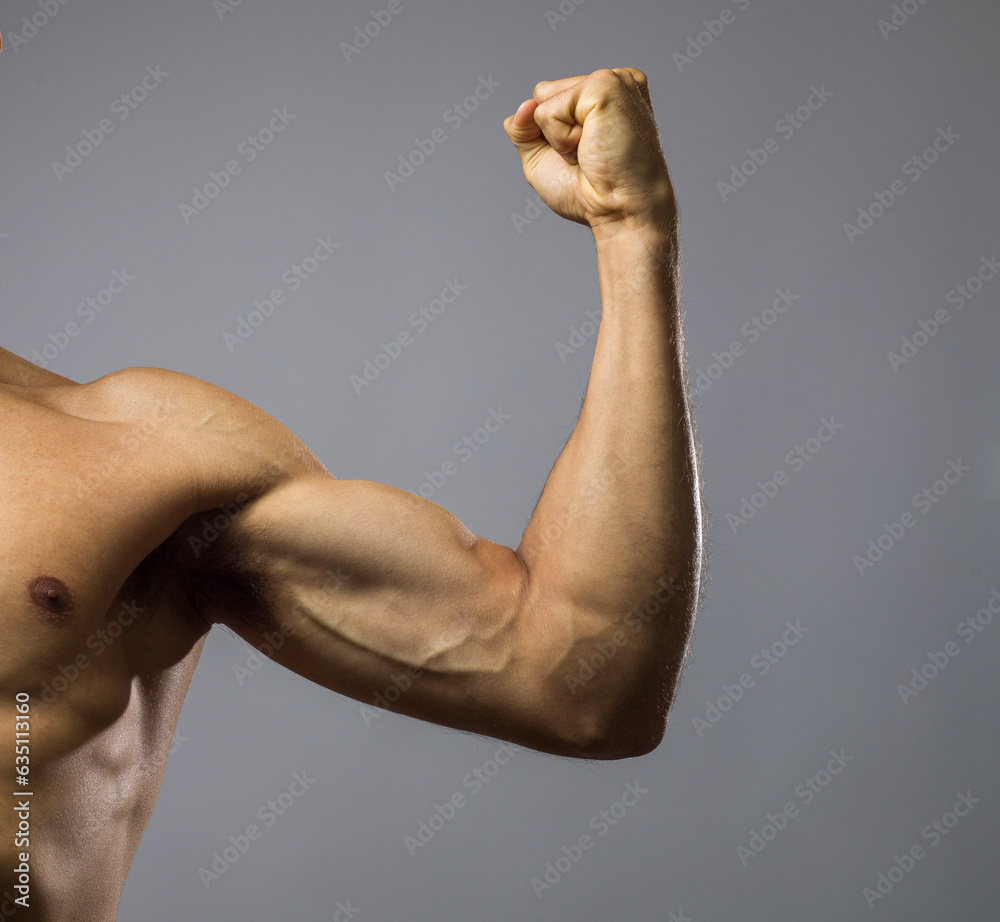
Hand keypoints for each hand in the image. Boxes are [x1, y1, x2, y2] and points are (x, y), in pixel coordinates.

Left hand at [503, 68, 675, 237]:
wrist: (622, 211)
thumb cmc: (592, 193)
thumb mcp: (542, 159)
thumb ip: (523, 130)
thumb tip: (524, 105)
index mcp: (602, 94)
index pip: (547, 98)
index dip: (549, 135)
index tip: (584, 156)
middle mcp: (610, 80)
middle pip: (541, 93)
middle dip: (551, 132)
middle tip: (588, 154)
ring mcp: (610, 79)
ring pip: (541, 98)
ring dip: (557, 137)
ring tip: (591, 151)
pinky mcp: (604, 86)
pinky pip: (547, 110)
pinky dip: (560, 139)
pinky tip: (591, 147)